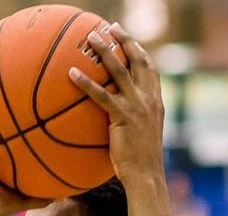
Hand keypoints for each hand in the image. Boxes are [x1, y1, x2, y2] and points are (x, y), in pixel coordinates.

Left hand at [68, 23, 164, 183]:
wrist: (146, 176)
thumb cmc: (141, 162)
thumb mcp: (142, 136)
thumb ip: (134, 122)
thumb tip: (116, 119)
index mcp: (156, 103)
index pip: (150, 69)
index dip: (139, 51)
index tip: (128, 39)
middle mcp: (149, 100)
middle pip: (138, 61)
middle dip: (125, 41)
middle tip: (111, 27)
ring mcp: (137, 107)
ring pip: (120, 70)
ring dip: (105, 51)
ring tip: (90, 38)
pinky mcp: (123, 117)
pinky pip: (101, 95)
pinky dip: (86, 82)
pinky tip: (71, 73)